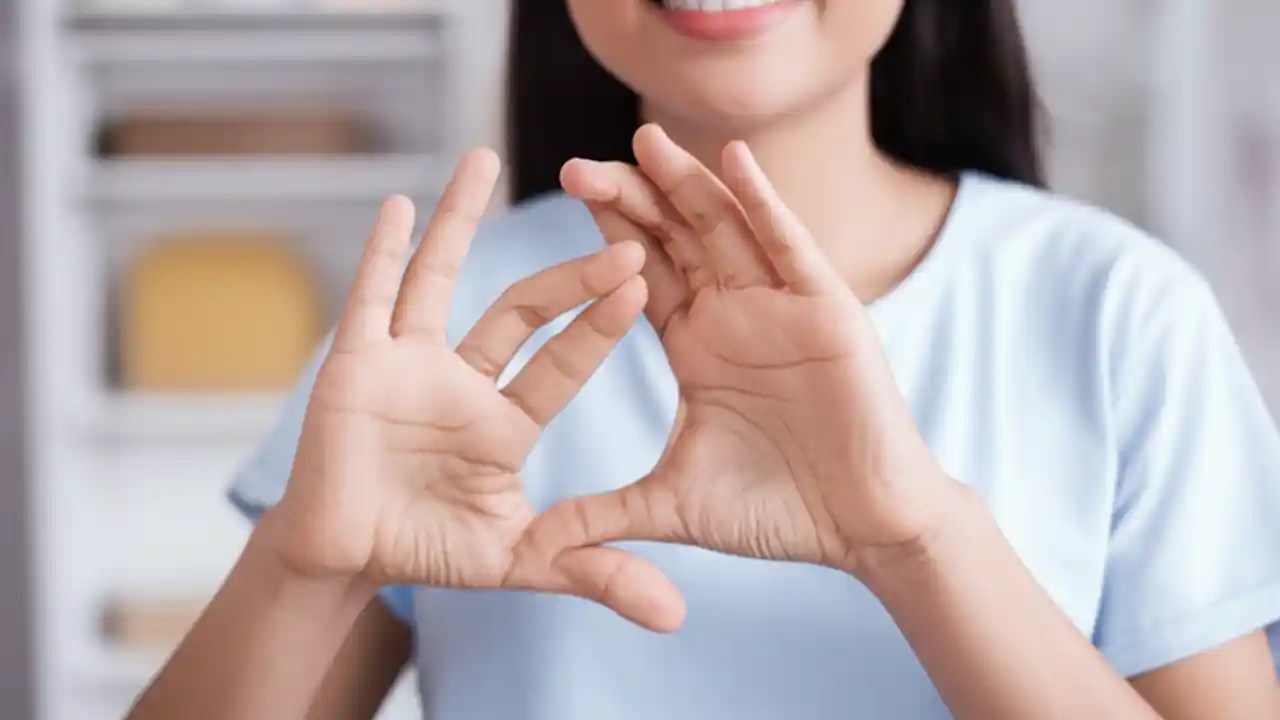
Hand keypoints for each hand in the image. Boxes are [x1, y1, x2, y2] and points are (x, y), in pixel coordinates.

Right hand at [266, 149, 683, 630]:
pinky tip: (400, 206)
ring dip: (459, 220)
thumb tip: (677, 616)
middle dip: (568, 276)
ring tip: (483, 158)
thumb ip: (594, 571)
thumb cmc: (429, 548)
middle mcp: (465, 376)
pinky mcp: (355, 362)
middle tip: (618, 237)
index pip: (562, 361)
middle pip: (520, 309)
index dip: (599, 325)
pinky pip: (370, 299)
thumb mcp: (521, 558)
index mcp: (508, 418)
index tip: (643, 279)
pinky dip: (381, 254)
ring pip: (440, 279)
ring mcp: (409, 362)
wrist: (345, 556)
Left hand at [540, 125, 958, 586]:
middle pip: (674, 237)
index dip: (608, 233)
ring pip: (726, 228)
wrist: (862, 529)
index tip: (564, 195)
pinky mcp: (826, 311)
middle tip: (579, 166)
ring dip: (688, 183)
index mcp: (696, 345)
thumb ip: (604, 515)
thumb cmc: (776, 512)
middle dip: (630, 199)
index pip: (641, 273)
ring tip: (645, 141)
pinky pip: (790, 246)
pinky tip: (734, 160)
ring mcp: (780, 306)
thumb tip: (530, 547)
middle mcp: (734, 314)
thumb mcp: (673, 506)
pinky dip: (763, 203)